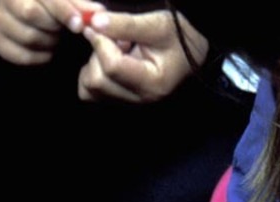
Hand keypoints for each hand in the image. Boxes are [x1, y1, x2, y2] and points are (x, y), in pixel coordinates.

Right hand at [0, 0, 101, 65]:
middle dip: (54, 26)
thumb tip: (98, 15)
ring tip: (55, 38)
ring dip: (48, 42)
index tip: (78, 25)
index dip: (63, 11)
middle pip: (31, 14)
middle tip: (63, 29)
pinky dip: (38, 57)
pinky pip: (19, 55)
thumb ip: (81, 6)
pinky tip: (46, 50)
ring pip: (27, 36)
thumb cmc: (52, 3)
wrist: (27, 8)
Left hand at [78, 9, 207, 102]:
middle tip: (115, 38)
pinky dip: (92, 73)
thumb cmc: (180, 37)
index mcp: (152, 83)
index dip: (101, 42)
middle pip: (96, 80)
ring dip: (94, 63)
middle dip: (98, 54)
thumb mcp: (159, 24)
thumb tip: (94, 22)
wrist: (190, 52)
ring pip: (88, 88)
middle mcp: (137, 98)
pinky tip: (109, 59)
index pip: (112, 67)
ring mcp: (125, 102)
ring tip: (117, 49)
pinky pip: (89, 91)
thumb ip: (126, 24)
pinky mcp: (115, 100)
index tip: (101, 24)